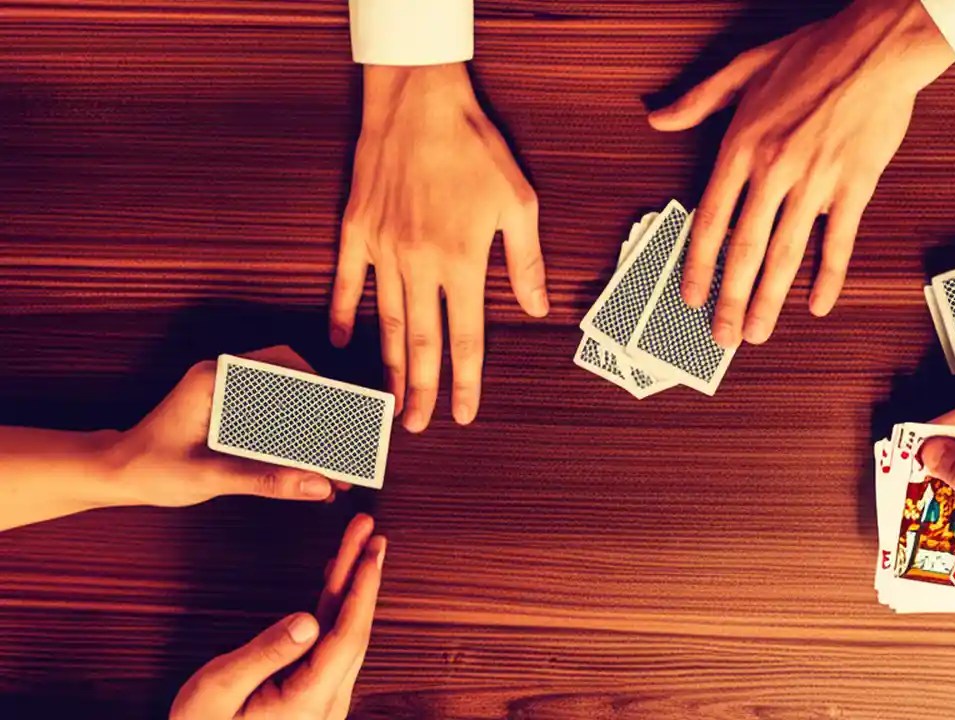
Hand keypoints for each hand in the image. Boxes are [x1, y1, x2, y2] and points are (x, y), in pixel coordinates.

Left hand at [110, 346, 342, 507]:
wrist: (116, 474)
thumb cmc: (152, 470)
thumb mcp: (211, 479)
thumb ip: (266, 480)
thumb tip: (318, 486)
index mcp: (216, 379)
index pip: (284, 371)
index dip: (322, 392)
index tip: (348, 418)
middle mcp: (226, 376)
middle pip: (294, 380)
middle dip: (327, 412)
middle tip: (351, 442)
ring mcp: (231, 392)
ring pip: (290, 399)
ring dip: (315, 428)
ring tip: (338, 462)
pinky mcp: (234, 411)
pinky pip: (276, 417)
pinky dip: (298, 439)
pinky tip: (313, 469)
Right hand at [171, 514, 385, 719]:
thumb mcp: (217, 691)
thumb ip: (264, 655)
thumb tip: (308, 621)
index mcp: (307, 702)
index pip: (346, 639)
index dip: (361, 593)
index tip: (370, 557)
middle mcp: (326, 702)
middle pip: (351, 629)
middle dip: (361, 577)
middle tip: (370, 533)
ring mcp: (323, 698)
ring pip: (344, 632)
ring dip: (351, 586)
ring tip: (360, 544)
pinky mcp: (313, 692)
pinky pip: (331, 642)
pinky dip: (334, 606)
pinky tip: (337, 580)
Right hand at [331, 63, 546, 432]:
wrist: (417, 99)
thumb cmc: (473, 146)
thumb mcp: (518, 201)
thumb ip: (526, 262)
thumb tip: (538, 309)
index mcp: (461, 261)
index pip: (465, 337)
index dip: (465, 380)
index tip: (463, 413)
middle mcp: (419, 263)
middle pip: (420, 342)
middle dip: (419, 390)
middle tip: (414, 427)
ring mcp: (382, 248)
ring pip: (385, 321)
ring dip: (387, 365)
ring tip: (386, 399)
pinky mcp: (356, 229)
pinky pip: (345, 282)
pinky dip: (340, 315)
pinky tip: (339, 343)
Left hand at [649, 0, 954, 345]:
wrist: (877, 46)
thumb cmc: (814, 53)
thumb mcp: (744, 66)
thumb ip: (698, 100)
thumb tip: (658, 118)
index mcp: (743, 145)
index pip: (711, 220)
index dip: (698, 266)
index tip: (691, 297)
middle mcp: (775, 169)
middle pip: (745, 250)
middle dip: (730, 300)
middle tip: (722, 336)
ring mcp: (816, 180)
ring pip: (786, 254)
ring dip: (770, 300)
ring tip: (758, 332)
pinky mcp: (856, 185)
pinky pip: (839, 241)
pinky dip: (829, 277)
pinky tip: (818, 305)